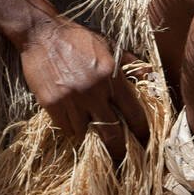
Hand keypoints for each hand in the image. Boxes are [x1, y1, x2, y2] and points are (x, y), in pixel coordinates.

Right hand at [19, 16, 149, 160]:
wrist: (42, 33)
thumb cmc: (78, 38)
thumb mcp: (109, 45)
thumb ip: (130, 63)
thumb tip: (151, 77)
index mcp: (112, 76)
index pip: (134, 113)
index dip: (142, 132)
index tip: (144, 143)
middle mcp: (94, 90)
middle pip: (113, 134)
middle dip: (120, 152)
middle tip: (122, 161)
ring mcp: (72, 99)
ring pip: (87, 134)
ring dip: (90, 136)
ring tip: (93, 136)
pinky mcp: (51, 103)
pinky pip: (66, 129)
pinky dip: (72, 129)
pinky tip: (74, 123)